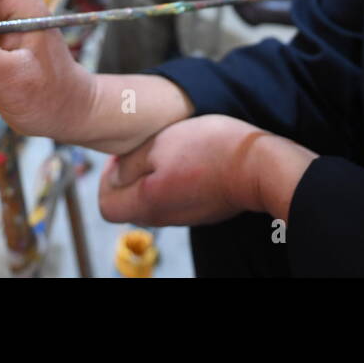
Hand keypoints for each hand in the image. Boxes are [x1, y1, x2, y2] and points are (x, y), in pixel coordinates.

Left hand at [98, 115, 316, 226]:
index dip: (105, 179)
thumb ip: (129, 164)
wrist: (258, 164)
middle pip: (129, 203)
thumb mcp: (159, 145)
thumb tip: (116, 175)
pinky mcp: (204, 208)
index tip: (120, 156)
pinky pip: (176, 196)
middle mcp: (164, 217)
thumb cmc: (210, 149)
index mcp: (147, 203)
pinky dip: (174, 178)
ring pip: (153, 198)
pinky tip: (189, 157)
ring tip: (169, 147)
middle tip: (144, 147)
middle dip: (129, 174)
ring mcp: (186, 215)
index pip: (105, 207)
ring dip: (153, 174)